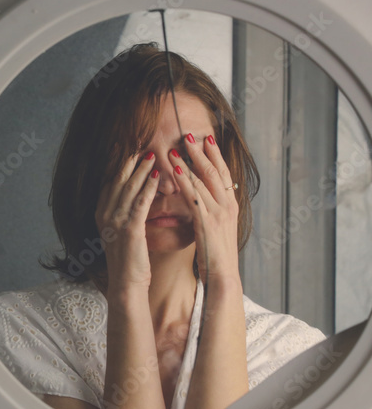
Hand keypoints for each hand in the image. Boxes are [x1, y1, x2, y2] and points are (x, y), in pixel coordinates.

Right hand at [95, 151, 159, 290]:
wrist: (126, 284)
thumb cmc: (128, 261)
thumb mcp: (120, 233)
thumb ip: (123, 214)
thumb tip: (133, 199)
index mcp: (101, 214)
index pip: (109, 182)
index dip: (117, 164)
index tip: (126, 147)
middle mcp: (105, 214)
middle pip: (117, 180)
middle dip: (127, 160)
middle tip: (138, 142)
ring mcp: (115, 221)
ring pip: (128, 188)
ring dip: (140, 169)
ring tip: (151, 153)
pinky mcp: (130, 229)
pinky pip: (140, 202)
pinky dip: (148, 187)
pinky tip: (157, 175)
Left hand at [167, 134, 239, 283]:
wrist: (223, 275)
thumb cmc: (217, 253)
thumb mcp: (216, 227)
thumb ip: (212, 211)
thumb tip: (203, 200)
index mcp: (230, 205)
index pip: (223, 174)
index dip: (215, 156)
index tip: (207, 139)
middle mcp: (228, 205)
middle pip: (215, 171)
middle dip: (202, 152)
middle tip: (190, 134)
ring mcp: (219, 212)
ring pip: (205, 180)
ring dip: (191, 162)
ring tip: (178, 146)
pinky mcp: (207, 222)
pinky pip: (195, 197)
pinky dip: (186, 182)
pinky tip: (177, 171)